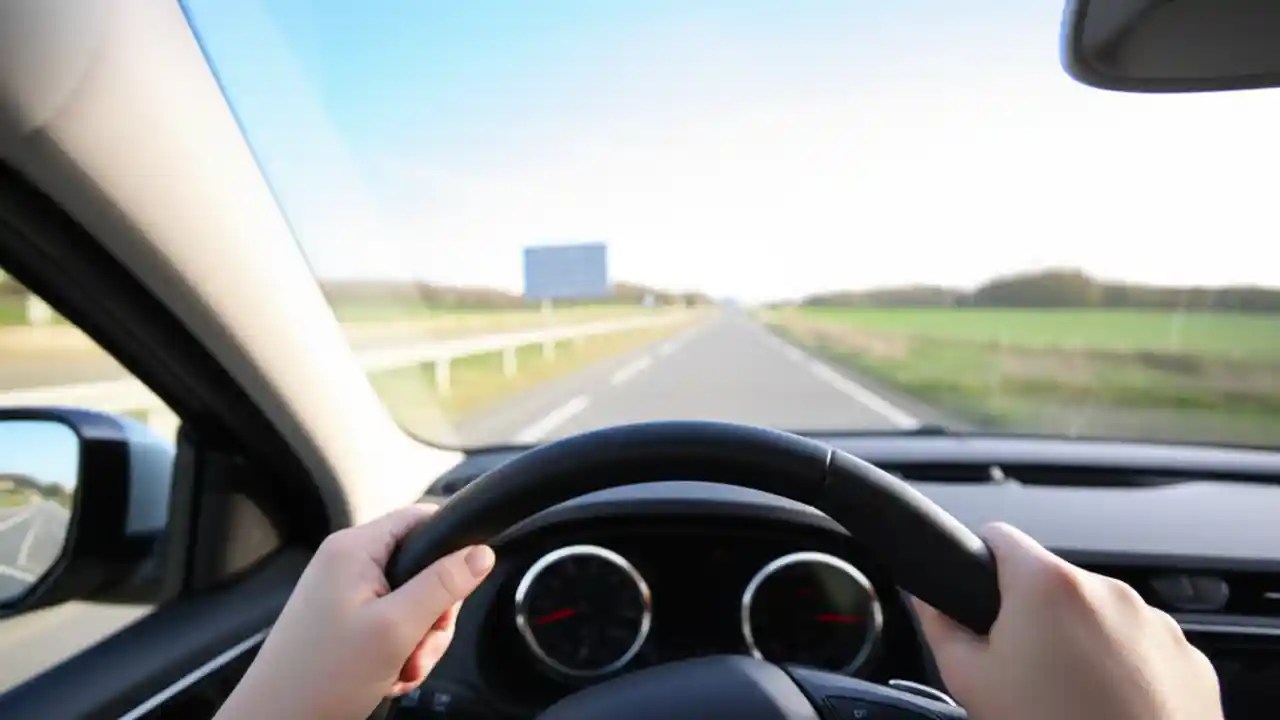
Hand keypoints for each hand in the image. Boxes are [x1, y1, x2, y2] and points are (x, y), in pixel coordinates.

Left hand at [216, 504, 494, 719]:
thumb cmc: (321, 679)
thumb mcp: (396, 629)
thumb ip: (442, 586)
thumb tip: (481, 553)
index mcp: (354, 549)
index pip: (421, 518)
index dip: (451, 548)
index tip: (459, 589)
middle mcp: (347, 562)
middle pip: (422, 567)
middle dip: (433, 613)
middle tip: (421, 646)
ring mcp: (344, 592)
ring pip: (412, 600)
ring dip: (419, 639)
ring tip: (403, 668)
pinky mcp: (345, 619)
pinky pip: (392, 622)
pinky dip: (400, 649)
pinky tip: (389, 674)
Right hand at [913, 523, 1221, 719]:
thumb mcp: (970, 681)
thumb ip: (940, 625)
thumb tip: (928, 597)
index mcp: (1049, 585)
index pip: (999, 536)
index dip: (980, 565)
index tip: (980, 600)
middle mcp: (1109, 591)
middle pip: (1051, 583)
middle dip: (1033, 617)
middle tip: (1022, 672)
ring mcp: (1157, 624)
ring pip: (1098, 616)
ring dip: (1080, 642)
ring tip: (1068, 697)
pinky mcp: (1190, 660)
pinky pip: (1142, 648)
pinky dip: (1124, 669)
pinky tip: (1108, 708)